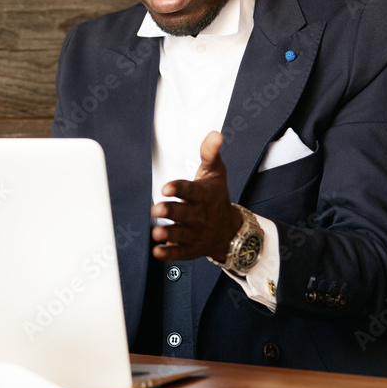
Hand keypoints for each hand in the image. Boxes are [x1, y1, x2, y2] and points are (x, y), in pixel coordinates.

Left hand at [151, 131, 242, 261]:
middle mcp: (199, 215)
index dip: (179, 189)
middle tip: (157, 209)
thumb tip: (215, 134)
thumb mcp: (216, 173)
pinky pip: (179, 253)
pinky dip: (169, 253)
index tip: (166, 187)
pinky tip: (157, 251)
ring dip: (168, 233)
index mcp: (204, 195)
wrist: (230, 230)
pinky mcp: (190, 249)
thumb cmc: (216, 197)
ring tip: (156, 232)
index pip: (191, 190)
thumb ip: (210, 153)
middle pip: (183, 213)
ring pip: (180, 234)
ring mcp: (195, 233)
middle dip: (170, 212)